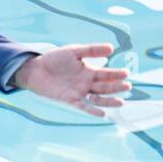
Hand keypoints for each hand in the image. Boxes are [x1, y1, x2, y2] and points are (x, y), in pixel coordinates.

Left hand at [11, 43, 131, 117]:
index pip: (107, 74)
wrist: (35, 69)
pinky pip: (83, 106)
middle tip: (127, 86)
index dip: (117, 74)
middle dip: (116, 87)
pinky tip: (102, 114)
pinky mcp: (69, 100)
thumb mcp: (74, 51)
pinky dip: (92, 110)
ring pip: (98, 98)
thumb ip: (91, 50)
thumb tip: (112, 48)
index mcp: (89, 71)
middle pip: (105, 86)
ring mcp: (79, 92)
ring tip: (121, 102)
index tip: (127, 73)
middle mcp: (87, 83)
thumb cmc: (54, 59)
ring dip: (109, 101)